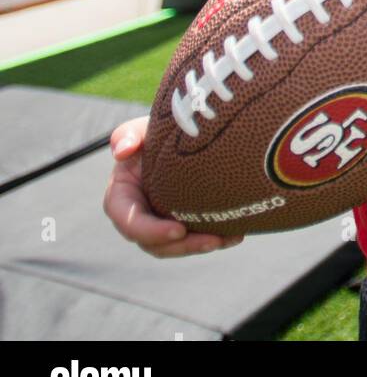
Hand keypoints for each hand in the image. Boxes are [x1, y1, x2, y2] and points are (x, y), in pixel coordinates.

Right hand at [103, 117, 243, 257]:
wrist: (177, 138)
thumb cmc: (154, 133)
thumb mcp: (140, 129)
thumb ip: (127, 134)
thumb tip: (121, 151)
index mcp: (122, 197)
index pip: (129, 221)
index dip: (151, 231)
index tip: (178, 230)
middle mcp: (137, 215)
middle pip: (153, 243)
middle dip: (182, 246)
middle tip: (212, 241)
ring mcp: (158, 221)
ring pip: (175, 246)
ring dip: (200, 246)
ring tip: (228, 239)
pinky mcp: (179, 221)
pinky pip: (193, 238)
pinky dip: (214, 239)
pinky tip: (236, 235)